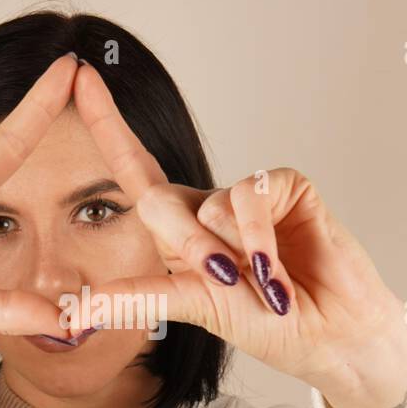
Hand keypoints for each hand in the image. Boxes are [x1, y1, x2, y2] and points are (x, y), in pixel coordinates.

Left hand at [72, 63, 406, 407]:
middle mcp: (208, 206)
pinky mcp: (285, 186)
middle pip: (157, 198)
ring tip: (262, 283)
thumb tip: (75, 311)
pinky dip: (257, 239)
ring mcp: (247, 195)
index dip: (106, 122)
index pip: (133, 171)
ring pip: (207, 204)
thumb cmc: (269, 327)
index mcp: (179, 232)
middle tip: (224, 282)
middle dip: (186, 248)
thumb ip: (137, 301)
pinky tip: (276, 268)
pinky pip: (249, 197)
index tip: (76, 71)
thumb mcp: (195, 311)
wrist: (332, 336)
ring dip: (229, 253)